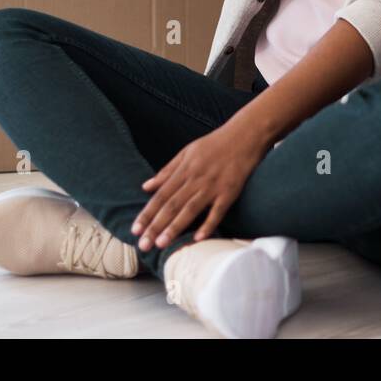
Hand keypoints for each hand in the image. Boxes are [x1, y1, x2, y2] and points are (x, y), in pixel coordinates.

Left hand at [132, 121, 267, 250]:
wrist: (245, 135)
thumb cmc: (214, 144)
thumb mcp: (187, 152)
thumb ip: (167, 171)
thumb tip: (146, 186)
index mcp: (184, 170)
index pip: (161, 195)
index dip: (147, 213)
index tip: (135, 230)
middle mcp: (195, 179)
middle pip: (172, 205)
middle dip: (155, 226)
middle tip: (142, 245)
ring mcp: (213, 186)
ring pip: (190, 210)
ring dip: (175, 228)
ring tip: (161, 244)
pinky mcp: (230, 191)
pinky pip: (218, 211)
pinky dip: (208, 224)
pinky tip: (198, 239)